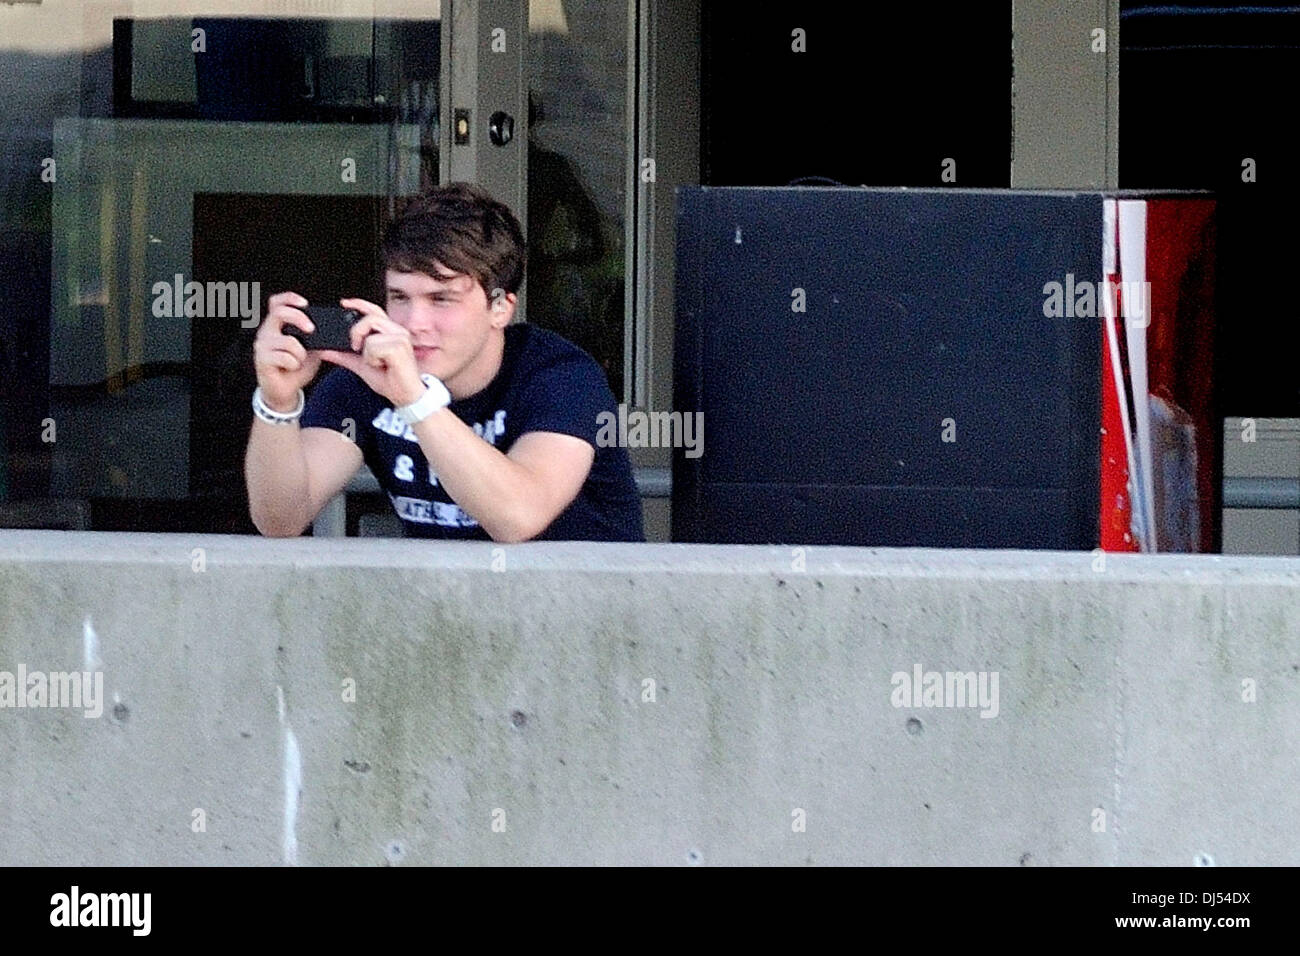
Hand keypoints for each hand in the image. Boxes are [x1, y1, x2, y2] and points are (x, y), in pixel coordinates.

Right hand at [253, 291, 322, 410]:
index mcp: (277, 326)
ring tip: (298, 361)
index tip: (305, 303)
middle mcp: (266, 332)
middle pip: (279, 313)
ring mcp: (262, 345)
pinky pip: (285, 357)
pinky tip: (291, 368)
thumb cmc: (296, 368)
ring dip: (300, 353)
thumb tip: (331, 328)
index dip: (289, 298)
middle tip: (311, 329)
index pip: (276, 303)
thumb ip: (316, 337)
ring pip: (288, 341)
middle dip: (299, 318)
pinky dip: (294, 364)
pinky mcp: (262, 360)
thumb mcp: (311, 349)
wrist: (284, 391)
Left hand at [316, 298, 425, 407]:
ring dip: (367, 351)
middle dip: (356, 332)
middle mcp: (398, 331)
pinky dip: (373, 359)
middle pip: (370, 318)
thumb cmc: (391, 381)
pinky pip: (374, 346)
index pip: (375, 310)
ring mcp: (401, 338)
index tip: (344, 303)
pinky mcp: (400, 347)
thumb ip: (345, 356)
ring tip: (376, 362)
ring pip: (371, 335)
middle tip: (355, 347)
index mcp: (391, 332)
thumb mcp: (362, 366)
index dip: (359, 304)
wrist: (406, 396)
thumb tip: (325, 352)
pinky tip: (383, 366)